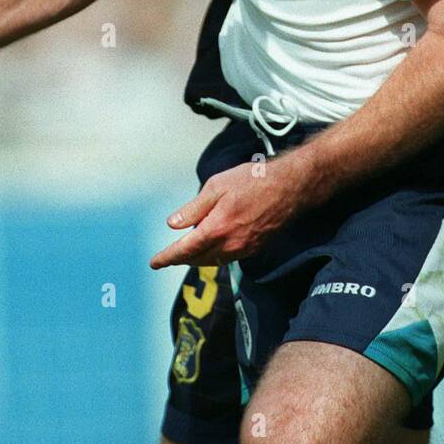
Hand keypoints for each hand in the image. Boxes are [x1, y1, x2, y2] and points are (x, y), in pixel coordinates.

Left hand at [150, 158, 298, 268]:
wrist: (290, 187)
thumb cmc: (253, 180)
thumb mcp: (216, 186)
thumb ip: (194, 208)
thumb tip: (173, 224)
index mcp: (216, 228)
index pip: (184, 250)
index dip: (167, 258)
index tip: (154, 263)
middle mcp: (229, 244)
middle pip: (197, 260)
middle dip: (181, 259)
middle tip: (168, 256)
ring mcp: (244, 249)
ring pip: (213, 261)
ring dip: (198, 258)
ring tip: (188, 251)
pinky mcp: (255, 248)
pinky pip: (228, 258)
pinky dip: (215, 255)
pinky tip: (212, 245)